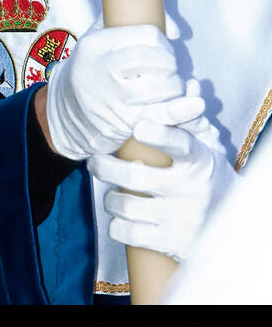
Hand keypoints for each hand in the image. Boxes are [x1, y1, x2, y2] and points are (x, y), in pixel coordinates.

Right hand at [45, 23, 201, 159]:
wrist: (65, 112)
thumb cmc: (91, 68)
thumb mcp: (98, 37)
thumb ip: (131, 23)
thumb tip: (176, 31)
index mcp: (97, 44)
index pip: (147, 35)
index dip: (163, 41)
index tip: (163, 48)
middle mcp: (102, 69)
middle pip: (154, 60)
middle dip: (171, 63)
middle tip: (170, 68)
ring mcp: (112, 98)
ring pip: (159, 89)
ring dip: (176, 87)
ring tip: (173, 86)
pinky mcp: (123, 123)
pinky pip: (159, 115)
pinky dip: (179, 111)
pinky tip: (186, 105)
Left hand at [88, 100, 235, 261]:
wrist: (233, 228)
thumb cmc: (208, 177)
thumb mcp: (206, 149)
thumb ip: (191, 119)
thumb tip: (188, 83)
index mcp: (199, 161)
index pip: (180, 144)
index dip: (160, 133)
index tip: (138, 125)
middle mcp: (190, 190)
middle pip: (136, 176)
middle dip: (105, 167)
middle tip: (94, 161)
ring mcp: (181, 219)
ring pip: (128, 206)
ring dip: (110, 199)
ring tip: (108, 194)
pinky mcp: (172, 243)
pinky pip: (130, 234)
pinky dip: (116, 226)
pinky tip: (118, 219)